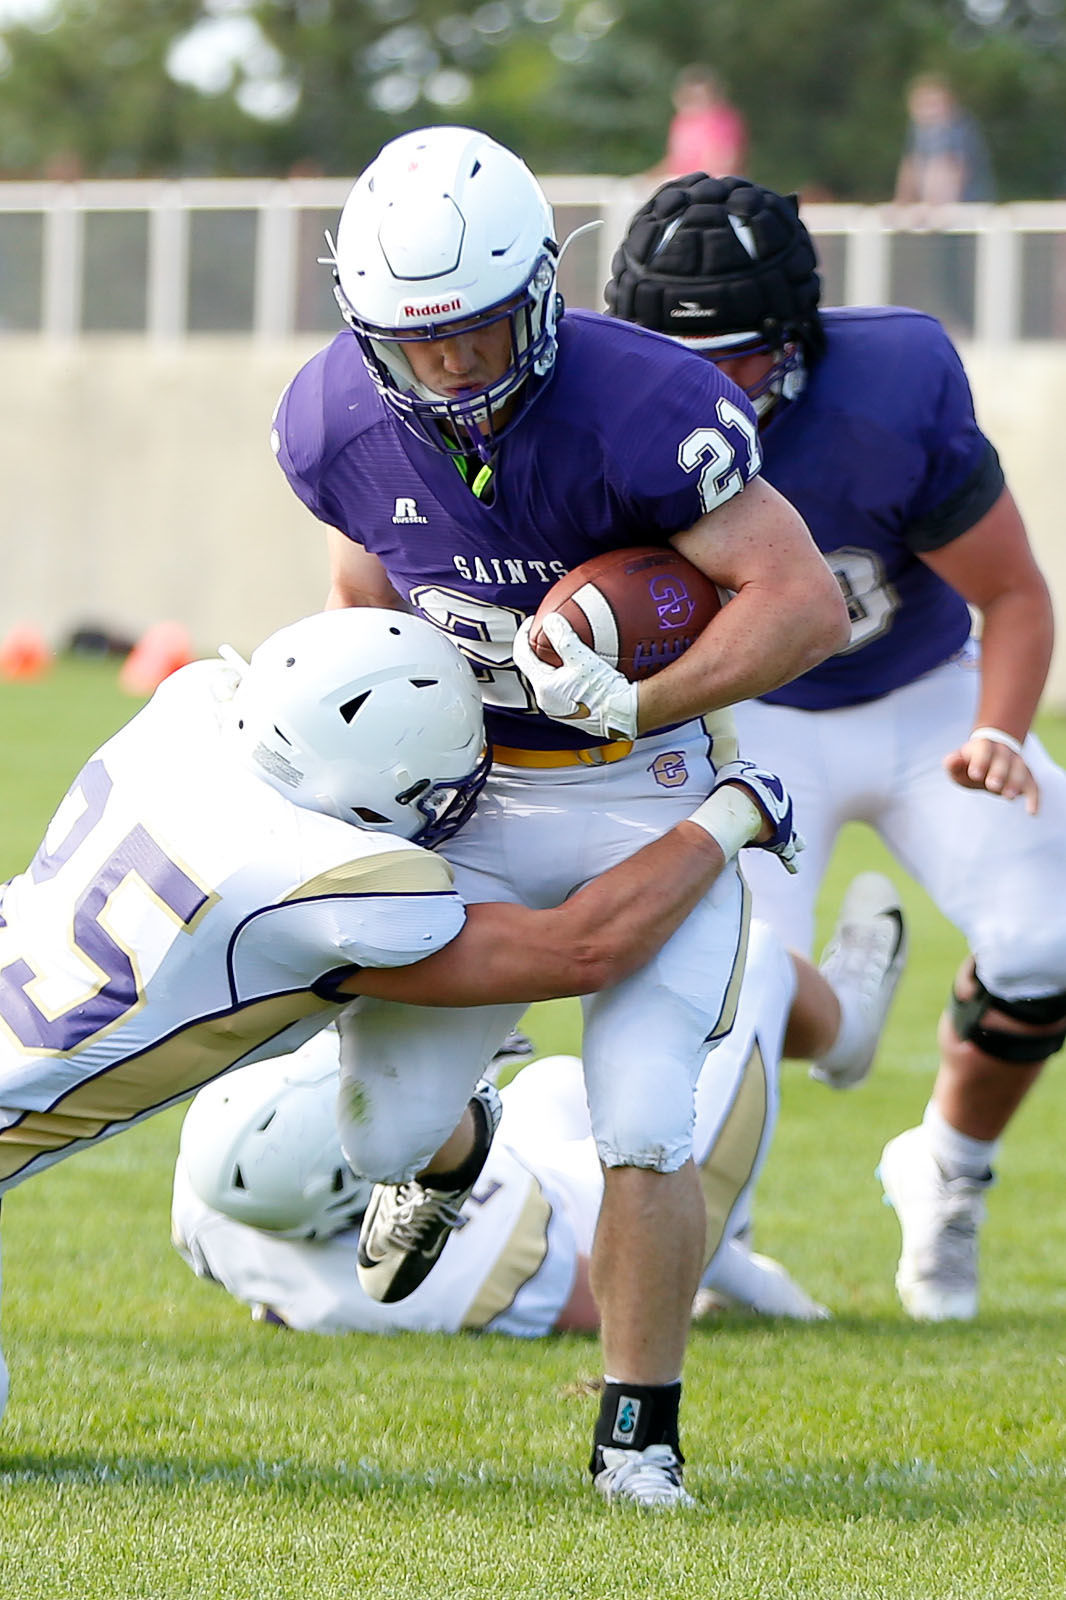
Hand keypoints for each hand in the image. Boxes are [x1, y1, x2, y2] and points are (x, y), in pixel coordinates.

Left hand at [512, 614, 638, 740]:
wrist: (626, 714)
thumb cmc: (605, 691)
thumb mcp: (581, 658)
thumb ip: (563, 637)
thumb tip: (551, 620)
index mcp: (544, 688)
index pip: (522, 656)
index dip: (523, 636)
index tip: (532, 622)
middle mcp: (548, 702)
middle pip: (535, 669)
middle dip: (539, 650)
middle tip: (548, 634)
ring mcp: (561, 711)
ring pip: (551, 681)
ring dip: (554, 664)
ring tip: (566, 650)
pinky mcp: (575, 715)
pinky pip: (565, 690)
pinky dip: (567, 676)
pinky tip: (583, 669)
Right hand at [714, 759, 804, 874]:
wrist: (741, 804)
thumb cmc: (735, 787)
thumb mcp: (735, 770)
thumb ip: (735, 766)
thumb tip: (731, 757)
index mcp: (774, 788)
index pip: (771, 797)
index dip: (766, 804)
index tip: (763, 808)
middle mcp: (784, 805)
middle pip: (785, 816)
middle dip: (785, 821)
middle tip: (788, 822)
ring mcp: (785, 825)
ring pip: (793, 836)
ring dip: (795, 842)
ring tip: (800, 846)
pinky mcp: (782, 842)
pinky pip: (788, 854)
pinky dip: (790, 861)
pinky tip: (794, 869)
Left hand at [943, 729, 1038, 815]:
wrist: (990, 760)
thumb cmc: (969, 766)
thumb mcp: (957, 765)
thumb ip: (952, 763)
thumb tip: (952, 760)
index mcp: (984, 746)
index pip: (984, 748)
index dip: (980, 761)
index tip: (974, 775)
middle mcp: (1003, 752)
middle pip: (1004, 759)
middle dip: (999, 772)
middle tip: (992, 786)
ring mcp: (1017, 763)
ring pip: (1020, 769)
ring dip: (1016, 782)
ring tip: (1008, 797)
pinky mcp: (1027, 777)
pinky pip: (1033, 786)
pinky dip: (1034, 798)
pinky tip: (1032, 812)